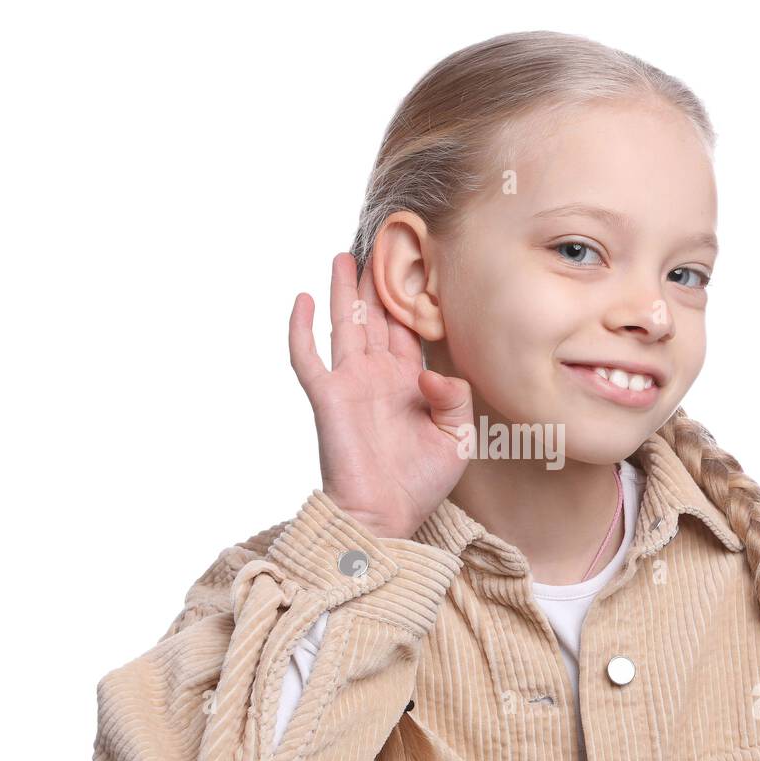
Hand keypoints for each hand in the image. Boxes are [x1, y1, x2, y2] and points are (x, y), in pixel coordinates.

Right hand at [288, 252, 473, 539]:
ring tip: (344, 255)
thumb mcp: (457, 439)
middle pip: (376, 318)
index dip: (411, 300)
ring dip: (344, 291)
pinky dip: (302, 328)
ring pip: (345, 326)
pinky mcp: (327, 397)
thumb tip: (430, 372)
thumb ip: (456, 399)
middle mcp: (378, 376)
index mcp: (410, 383)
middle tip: (380, 243)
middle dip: (376, 283)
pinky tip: (304, 299)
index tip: (416, 264)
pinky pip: (308, 357)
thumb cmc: (421, 484)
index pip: (409, 331)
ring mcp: (350, 384)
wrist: (386, 517)